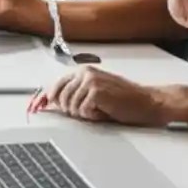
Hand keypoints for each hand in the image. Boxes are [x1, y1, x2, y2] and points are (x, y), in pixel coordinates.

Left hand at [28, 67, 168, 126]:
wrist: (148, 102)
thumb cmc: (124, 99)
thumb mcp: (95, 93)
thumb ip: (74, 93)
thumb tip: (50, 102)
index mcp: (83, 71)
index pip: (56, 85)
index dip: (48, 98)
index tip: (39, 107)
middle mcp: (84, 73)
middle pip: (60, 98)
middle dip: (70, 109)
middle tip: (89, 111)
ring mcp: (89, 81)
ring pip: (70, 106)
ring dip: (84, 114)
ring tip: (100, 110)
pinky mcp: (95, 91)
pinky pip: (82, 111)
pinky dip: (92, 116)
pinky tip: (104, 111)